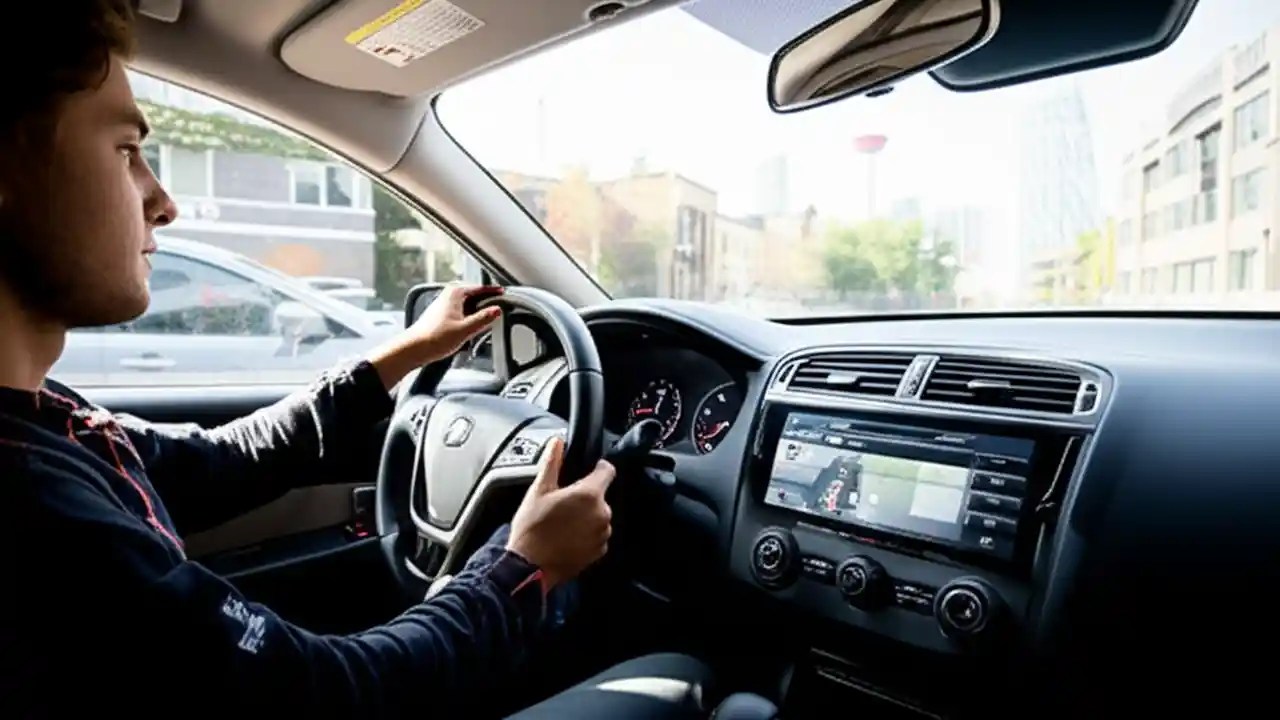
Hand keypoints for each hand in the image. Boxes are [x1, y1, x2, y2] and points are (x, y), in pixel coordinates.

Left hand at [405, 283, 502, 363]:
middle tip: (499, 309)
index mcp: (455, 293)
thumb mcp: (466, 329)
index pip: (480, 288)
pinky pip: (460, 312)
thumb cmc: (435, 338)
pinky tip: (471, 329)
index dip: (493, 291)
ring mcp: (444, 305)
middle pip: (474, 295)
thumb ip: (483, 318)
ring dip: (477, 312)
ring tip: (487, 321)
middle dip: (486, 302)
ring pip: (467, 304)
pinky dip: (468, 317)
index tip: (504, 293)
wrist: (414, 348)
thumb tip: (497, 310)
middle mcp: (448, 295)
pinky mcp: (441, 315)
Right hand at [507, 437, 614, 589]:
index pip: (608, 471)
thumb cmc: (531, 528)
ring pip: (598, 517)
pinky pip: (597, 536)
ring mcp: (602, 535)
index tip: (589, 470)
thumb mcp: (538, 490)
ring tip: (562, 523)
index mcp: (589, 495)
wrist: (529, 567)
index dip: (599, 468)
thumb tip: (557, 442)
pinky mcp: (599, 552)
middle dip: (585, 497)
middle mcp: (602, 514)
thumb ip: (552, 463)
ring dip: (586, 516)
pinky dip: (586, 534)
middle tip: (563, 503)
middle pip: (600, 496)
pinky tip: (566, 537)